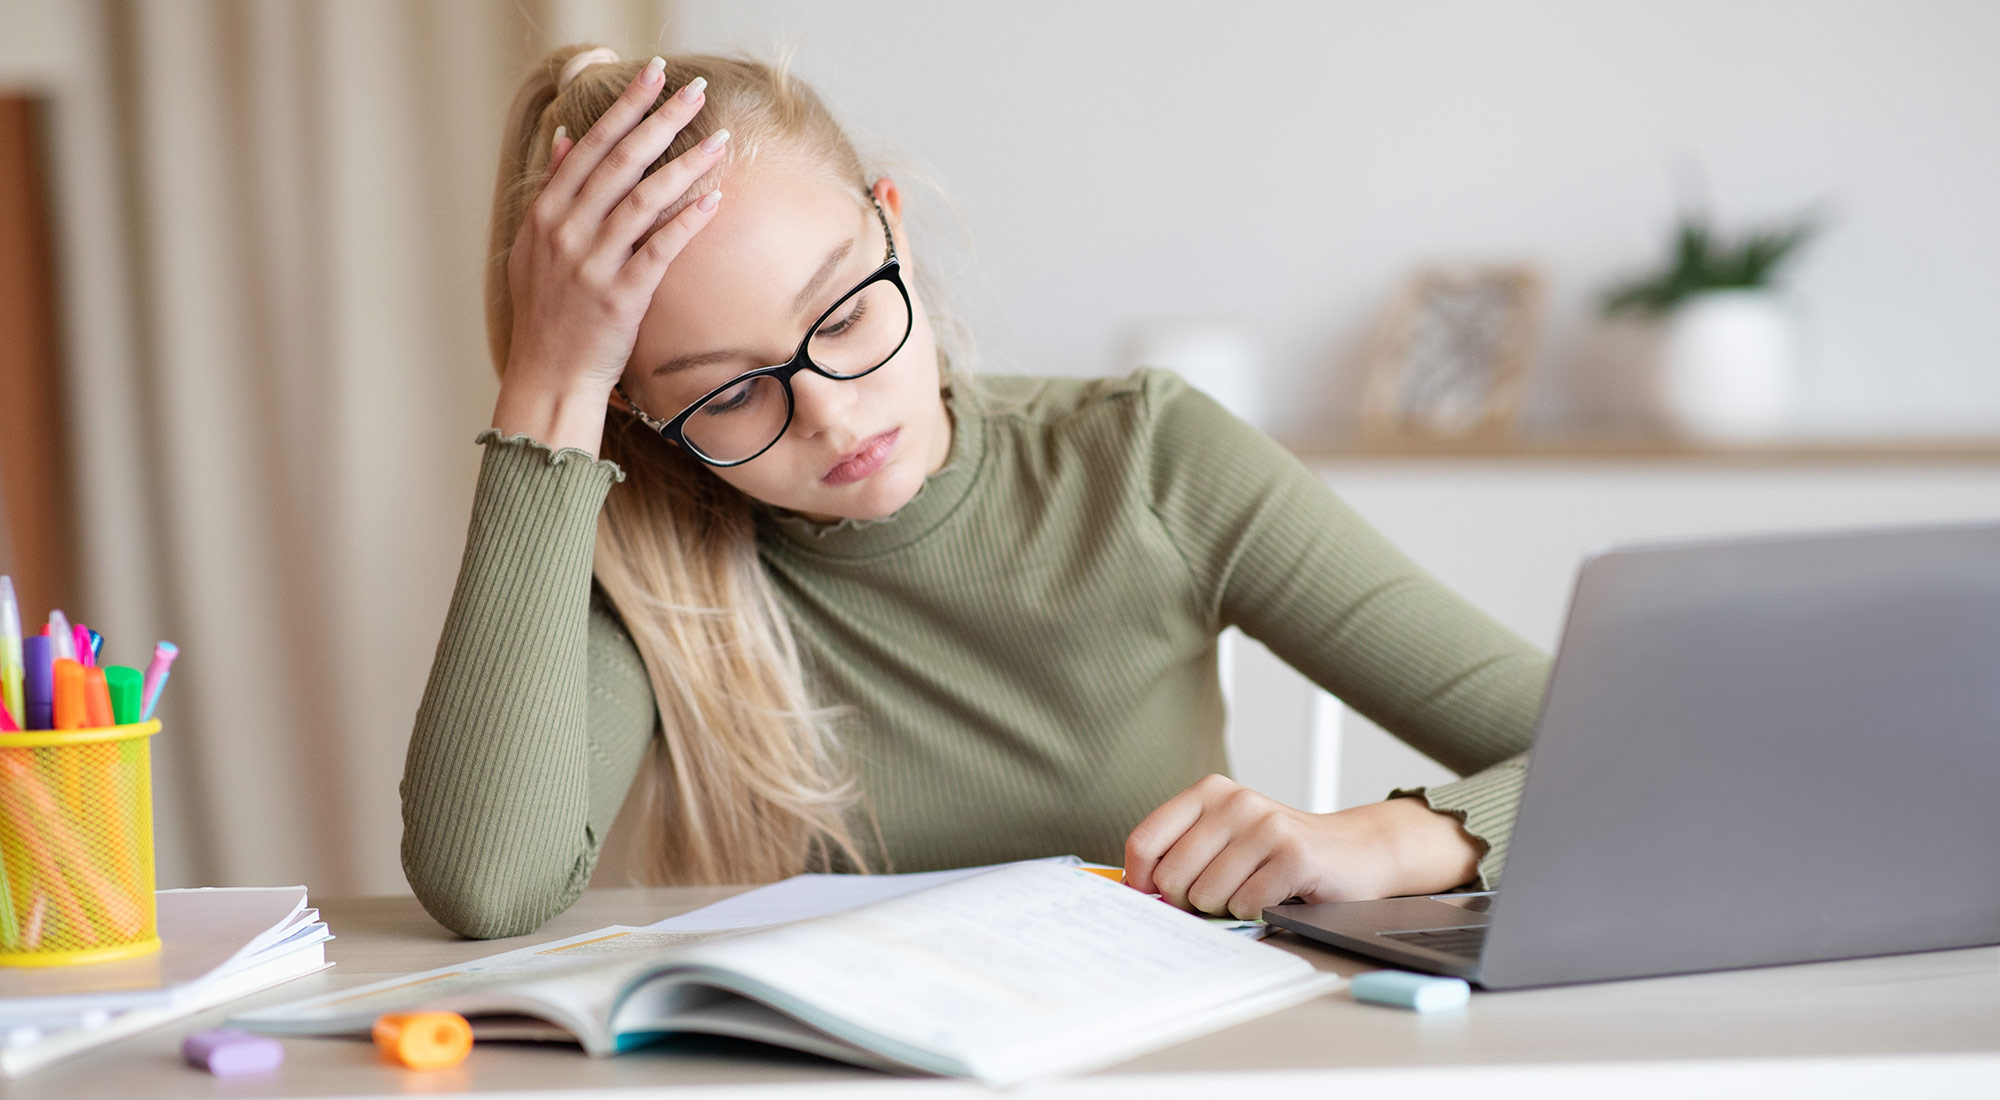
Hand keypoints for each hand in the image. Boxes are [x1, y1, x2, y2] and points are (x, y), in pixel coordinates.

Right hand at [494, 59, 729, 452]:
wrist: (549, 374)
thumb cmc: (547, 312)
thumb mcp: (533, 245)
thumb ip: (551, 189)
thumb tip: (564, 136)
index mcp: (546, 212)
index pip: (589, 145)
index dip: (623, 106)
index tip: (651, 74)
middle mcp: (566, 230)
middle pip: (620, 161)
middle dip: (660, 119)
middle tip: (695, 91)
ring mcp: (592, 263)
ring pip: (644, 199)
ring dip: (685, 165)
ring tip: (720, 141)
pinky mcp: (621, 296)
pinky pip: (660, 249)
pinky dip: (687, 221)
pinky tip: (714, 199)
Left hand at [1122, 775, 1482, 919]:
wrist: (1353, 851)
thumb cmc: (1277, 852)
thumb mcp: (1225, 838)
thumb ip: (1180, 854)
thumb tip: (1135, 891)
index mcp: (1209, 792)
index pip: (1145, 841)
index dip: (1140, 880)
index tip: (1152, 896)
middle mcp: (1235, 801)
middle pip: (1172, 877)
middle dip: (1191, 900)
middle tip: (1221, 891)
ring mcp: (1266, 826)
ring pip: (1207, 895)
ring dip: (1227, 907)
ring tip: (1252, 888)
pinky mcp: (1293, 856)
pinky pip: (1246, 904)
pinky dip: (1256, 911)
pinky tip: (1275, 894)